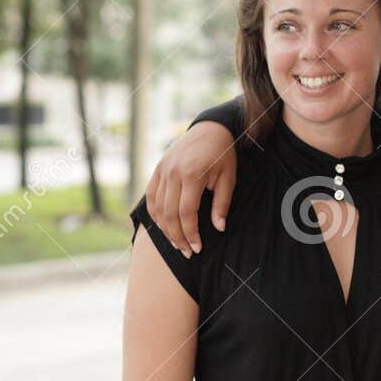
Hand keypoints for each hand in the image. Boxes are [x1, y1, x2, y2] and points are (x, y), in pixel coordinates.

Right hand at [145, 120, 238, 256]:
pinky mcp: (157, 169)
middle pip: (169, 214)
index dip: (190, 234)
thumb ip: (222, 204)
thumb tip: (219, 228)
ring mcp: (162, 170)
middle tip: (186, 252)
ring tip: (175, 242)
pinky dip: (155, 214)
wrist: (210, 129)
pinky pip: (151, 196)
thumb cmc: (223, 154)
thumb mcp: (229, 178)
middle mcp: (173, 173)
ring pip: (157, 208)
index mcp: (192, 174)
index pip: (186, 213)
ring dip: (165, 229)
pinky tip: (163, 226)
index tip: (197, 247)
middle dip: (177, 237)